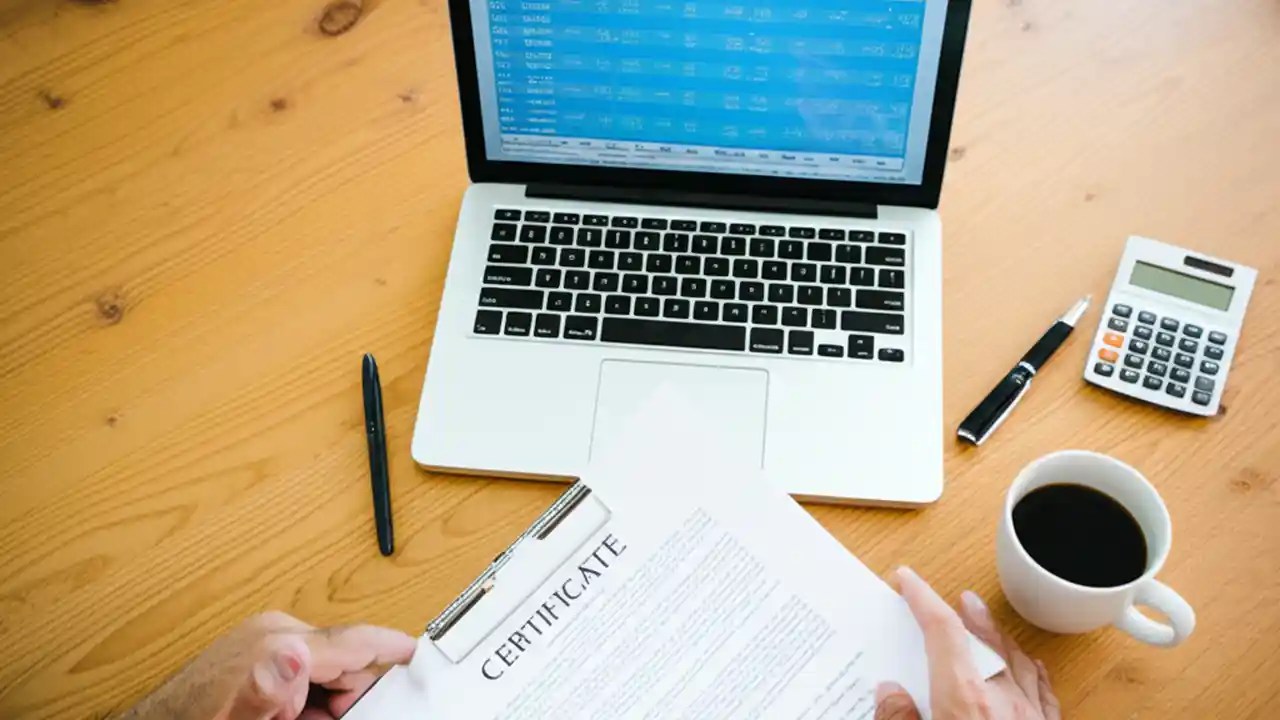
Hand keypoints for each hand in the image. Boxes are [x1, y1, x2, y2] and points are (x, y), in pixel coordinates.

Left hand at [121, 611, 416, 719]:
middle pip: (346, 659)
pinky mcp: (264, 650)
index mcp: (278, 642)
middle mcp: (277, 633)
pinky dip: (310, 697)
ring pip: (328, 669)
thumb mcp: (238, 719)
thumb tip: (297, 654)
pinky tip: (292, 715)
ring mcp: (270, 640)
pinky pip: (308, 672)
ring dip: (327, 700)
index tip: (418, 654)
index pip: (352, 643)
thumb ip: (269, 688)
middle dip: (351, 694)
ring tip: (298, 719)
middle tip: (327, 717)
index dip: (390, 649)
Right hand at [875, 567, 1060, 719]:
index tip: (908, 580)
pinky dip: (1034, 674)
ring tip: (992, 628)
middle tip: (963, 599)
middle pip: (986, 641)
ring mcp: (1030, 718)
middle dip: (970, 618)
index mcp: (963, 698)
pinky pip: (1044, 694)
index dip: (922, 598)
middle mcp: (1002, 701)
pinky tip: (1034, 668)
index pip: (941, 631)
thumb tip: (889, 692)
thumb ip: (898, 719)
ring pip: (1019, 664)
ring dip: (1001, 640)